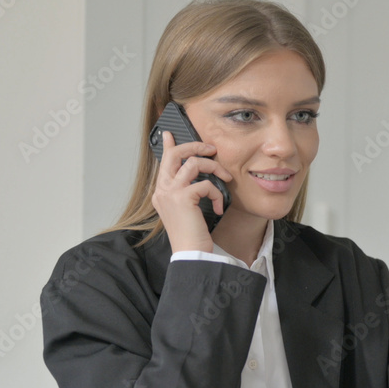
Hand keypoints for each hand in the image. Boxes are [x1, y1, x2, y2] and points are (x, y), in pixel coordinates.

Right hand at [150, 131, 233, 252]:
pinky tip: (220, 207)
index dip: (168, 146)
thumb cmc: (192, 235)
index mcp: (162, 192)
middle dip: (196, 146)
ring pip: (193, 163)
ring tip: (226, 178)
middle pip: (176, 154)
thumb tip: (199, 178)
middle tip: (212, 149)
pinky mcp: (182, 198)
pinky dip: (217, 194)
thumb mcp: (189, 210)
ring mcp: (170, 193)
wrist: (190, 254)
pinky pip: (206, 184)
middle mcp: (162, 190)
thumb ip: (189, 192)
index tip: (170, 134)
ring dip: (214, 168)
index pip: (164, 162)